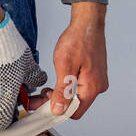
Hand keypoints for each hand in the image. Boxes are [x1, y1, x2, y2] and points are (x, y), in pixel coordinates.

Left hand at [47, 2, 108, 116]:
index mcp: (92, 88)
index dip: (57, 112)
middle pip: (74, 106)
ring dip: (59, 96)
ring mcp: (96, 81)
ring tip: (45, 89)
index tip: (41, 106)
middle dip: (55, 103)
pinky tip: (55, 83)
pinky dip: (64, 88)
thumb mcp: (65, 66)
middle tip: (37, 97)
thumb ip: (62, 91)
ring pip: (75, 97)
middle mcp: (97, 87)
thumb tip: (58, 110)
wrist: (87, 23)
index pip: (74, 113)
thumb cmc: (78, 40)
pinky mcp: (92, 76)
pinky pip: (78, 88)